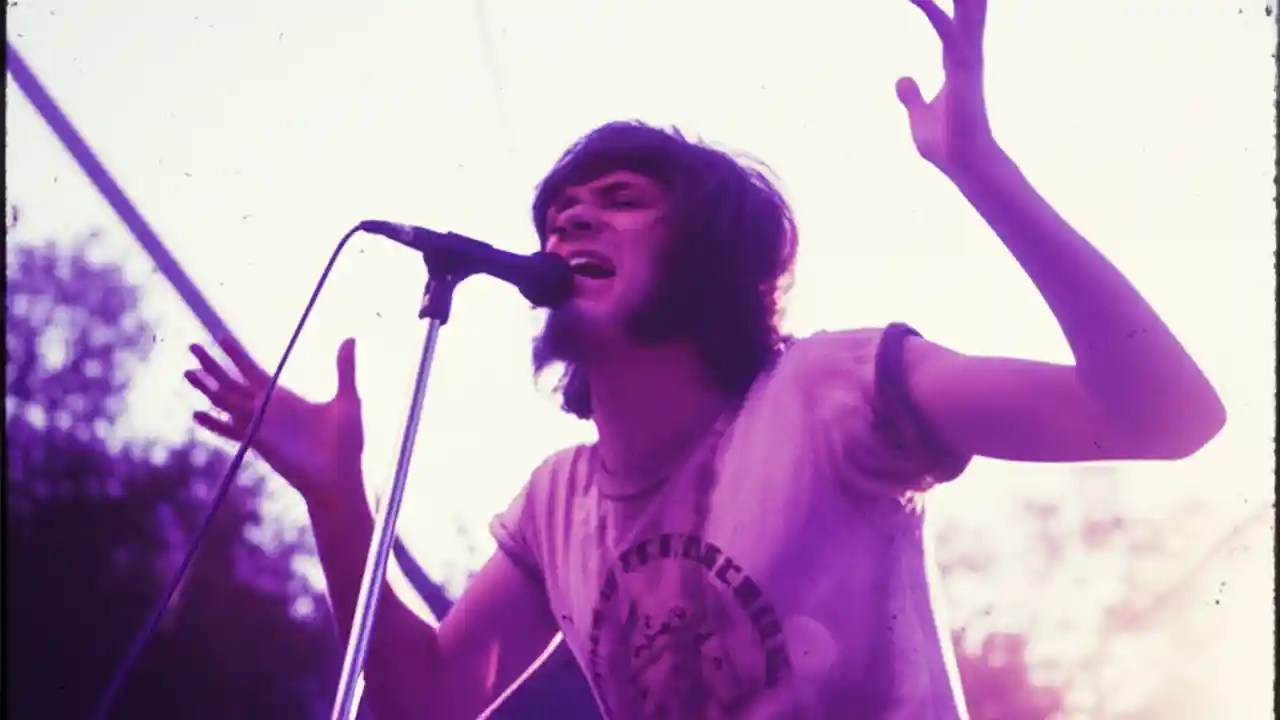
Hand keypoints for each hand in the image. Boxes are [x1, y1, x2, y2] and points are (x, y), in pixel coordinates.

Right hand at [185, 335, 363, 508]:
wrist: (341, 477)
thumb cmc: (346, 443)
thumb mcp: (348, 400)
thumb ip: (344, 369)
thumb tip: (351, 339)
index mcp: (284, 398)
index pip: (252, 370)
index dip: (236, 354)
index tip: (221, 336)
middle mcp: (267, 410)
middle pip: (231, 382)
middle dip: (212, 364)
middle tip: (192, 345)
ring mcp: (261, 426)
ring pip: (226, 402)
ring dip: (206, 387)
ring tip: (187, 371)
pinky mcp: (260, 442)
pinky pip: (231, 431)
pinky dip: (214, 423)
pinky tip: (195, 414)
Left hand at [897, 0, 998, 177]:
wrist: (963, 164)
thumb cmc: (946, 143)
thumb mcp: (919, 114)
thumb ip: (911, 95)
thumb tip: (902, 80)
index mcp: (957, 58)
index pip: (955, 14)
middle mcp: (966, 51)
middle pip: (969, 3)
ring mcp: (967, 57)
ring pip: (965, 7)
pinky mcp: (962, 67)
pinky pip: (945, 28)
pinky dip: (930, 7)